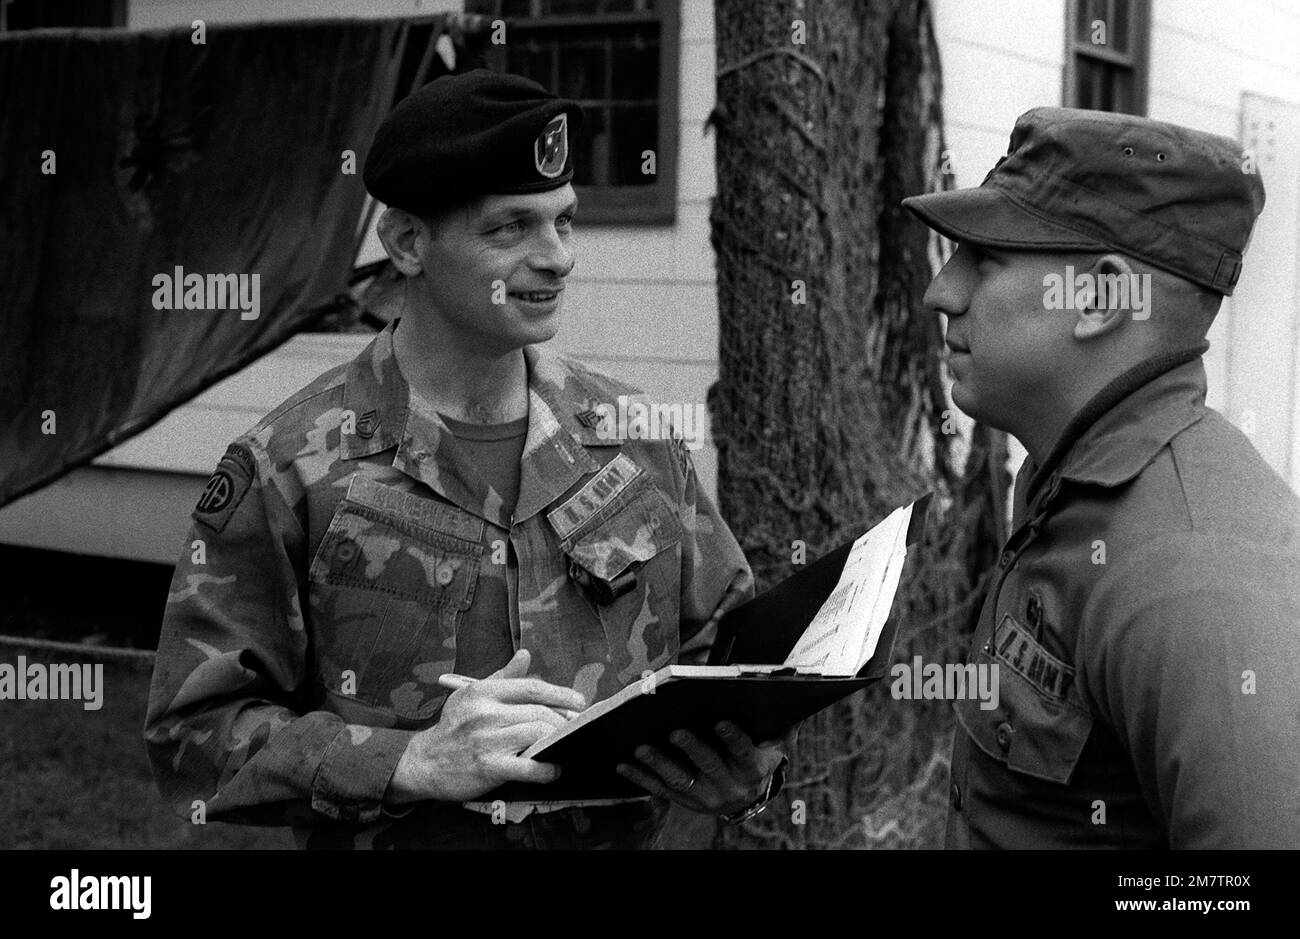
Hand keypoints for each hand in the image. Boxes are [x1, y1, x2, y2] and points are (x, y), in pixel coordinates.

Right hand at [386, 649, 586, 803]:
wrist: (424, 762)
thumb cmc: (453, 727)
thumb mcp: (472, 695)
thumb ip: (503, 677)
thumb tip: (525, 655)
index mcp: (483, 692)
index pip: (532, 687)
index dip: (561, 693)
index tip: (578, 701)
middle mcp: (485, 713)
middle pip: (539, 711)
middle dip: (563, 720)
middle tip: (574, 726)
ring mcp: (487, 741)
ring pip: (537, 734)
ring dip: (557, 740)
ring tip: (563, 745)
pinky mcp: (488, 767)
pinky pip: (528, 766)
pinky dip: (547, 769)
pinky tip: (552, 770)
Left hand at [615, 721, 786, 815]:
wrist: (747, 796)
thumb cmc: (759, 754)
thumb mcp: (776, 741)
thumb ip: (781, 719)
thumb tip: (789, 688)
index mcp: (754, 768)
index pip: (744, 752)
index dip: (734, 738)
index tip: (721, 722)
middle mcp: (731, 786)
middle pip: (710, 766)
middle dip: (692, 749)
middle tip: (674, 731)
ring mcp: (706, 797)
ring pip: (681, 781)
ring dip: (659, 764)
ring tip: (641, 747)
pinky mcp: (685, 801)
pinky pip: (661, 790)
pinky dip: (641, 778)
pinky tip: (623, 764)